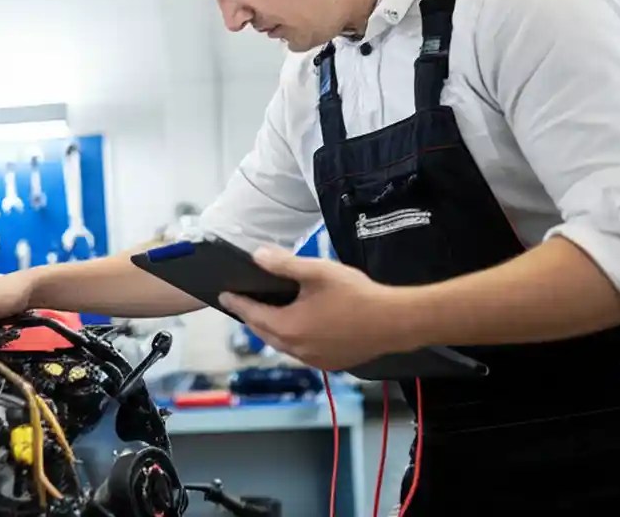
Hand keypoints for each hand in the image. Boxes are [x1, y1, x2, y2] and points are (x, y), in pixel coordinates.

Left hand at [219, 246, 415, 370]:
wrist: (396, 321)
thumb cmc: (356, 294)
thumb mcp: (317, 272)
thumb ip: (284, 264)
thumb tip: (257, 256)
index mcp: (288, 327)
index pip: (251, 314)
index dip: (236, 303)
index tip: (223, 295)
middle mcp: (296, 349)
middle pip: (263, 332)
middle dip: (251, 317)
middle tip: (243, 303)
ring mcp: (313, 360)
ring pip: (281, 344)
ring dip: (271, 329)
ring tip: (268, 313)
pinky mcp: (330, 364)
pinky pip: (301, 351)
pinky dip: (292, 339)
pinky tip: (299, 326)